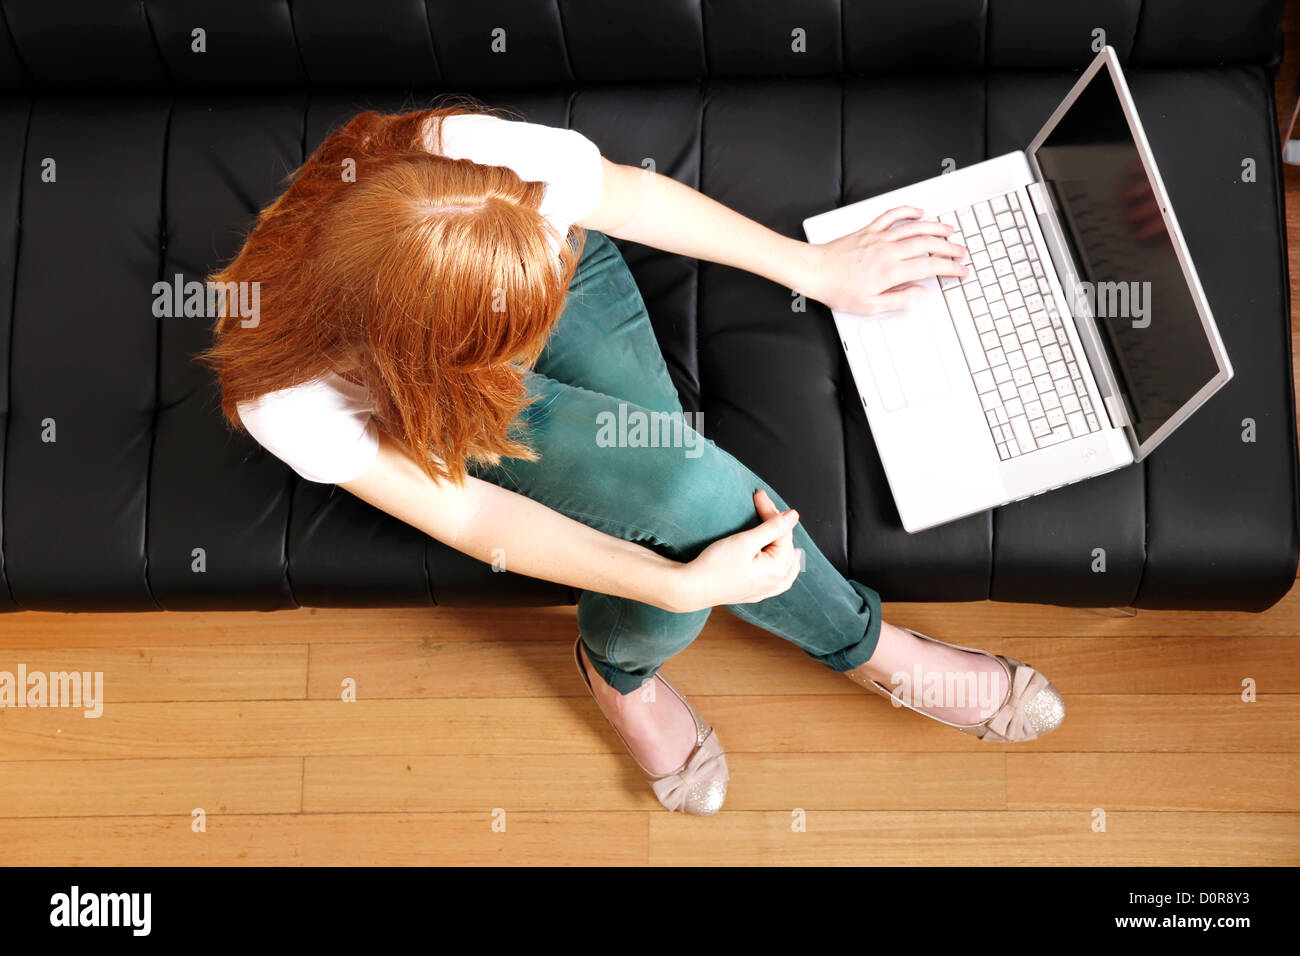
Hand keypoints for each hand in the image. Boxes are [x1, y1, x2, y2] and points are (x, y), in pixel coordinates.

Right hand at [667, 490, 803, 612]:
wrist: (692, 589)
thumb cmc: (715, 565)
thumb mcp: (745, 541)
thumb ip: (772, 527)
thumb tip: (793, 516)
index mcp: (778, 569)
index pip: (782, 532)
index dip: (771, 511)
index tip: (759, 495)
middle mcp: (776, 583)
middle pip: (786, 547)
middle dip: (778, 525)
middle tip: (764, 506)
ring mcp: (766, 591)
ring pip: (787, 568)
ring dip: (786, 550)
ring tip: (786, 537)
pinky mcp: (754, 594)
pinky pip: (778, 583)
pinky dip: (782, 571)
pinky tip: (781, 567)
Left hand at [801, 205, 968, 315]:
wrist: (815, 271)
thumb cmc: (838, 289)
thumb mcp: (870, 306)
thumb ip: (899, 300)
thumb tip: (920, 294)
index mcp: (891, 271)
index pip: (930, 266)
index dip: (950, 268)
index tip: (961, 271)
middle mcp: (888, 251)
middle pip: (928, 244)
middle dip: (950, 248)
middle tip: (962, 252)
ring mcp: (879, 237)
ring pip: (915, 227)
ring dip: (936, 228)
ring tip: (950, 232)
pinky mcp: (869, 230)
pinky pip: (892, 215)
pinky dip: (908, 211)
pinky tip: (919, 212)